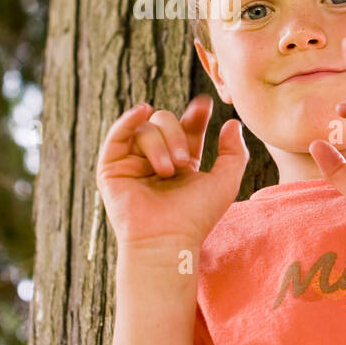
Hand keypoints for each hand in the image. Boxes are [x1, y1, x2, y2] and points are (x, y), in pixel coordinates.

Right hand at [96, 95, 248, 254]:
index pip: (187, 127)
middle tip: (184, 162)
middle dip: (177, 135)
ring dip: (159, 143)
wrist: (167, 240)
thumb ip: (234, 153)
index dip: (195, 114)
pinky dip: (128, 119)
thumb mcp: (224, 183)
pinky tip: (142, 110)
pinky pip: (117, 135)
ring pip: (145, 128)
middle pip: (164, 121)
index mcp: (181, 161)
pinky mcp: (112, 168)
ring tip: (167, 170)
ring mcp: (133, 162)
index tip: (205, 104)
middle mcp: (156, 159)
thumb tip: (232, 124)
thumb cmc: (196, 218)